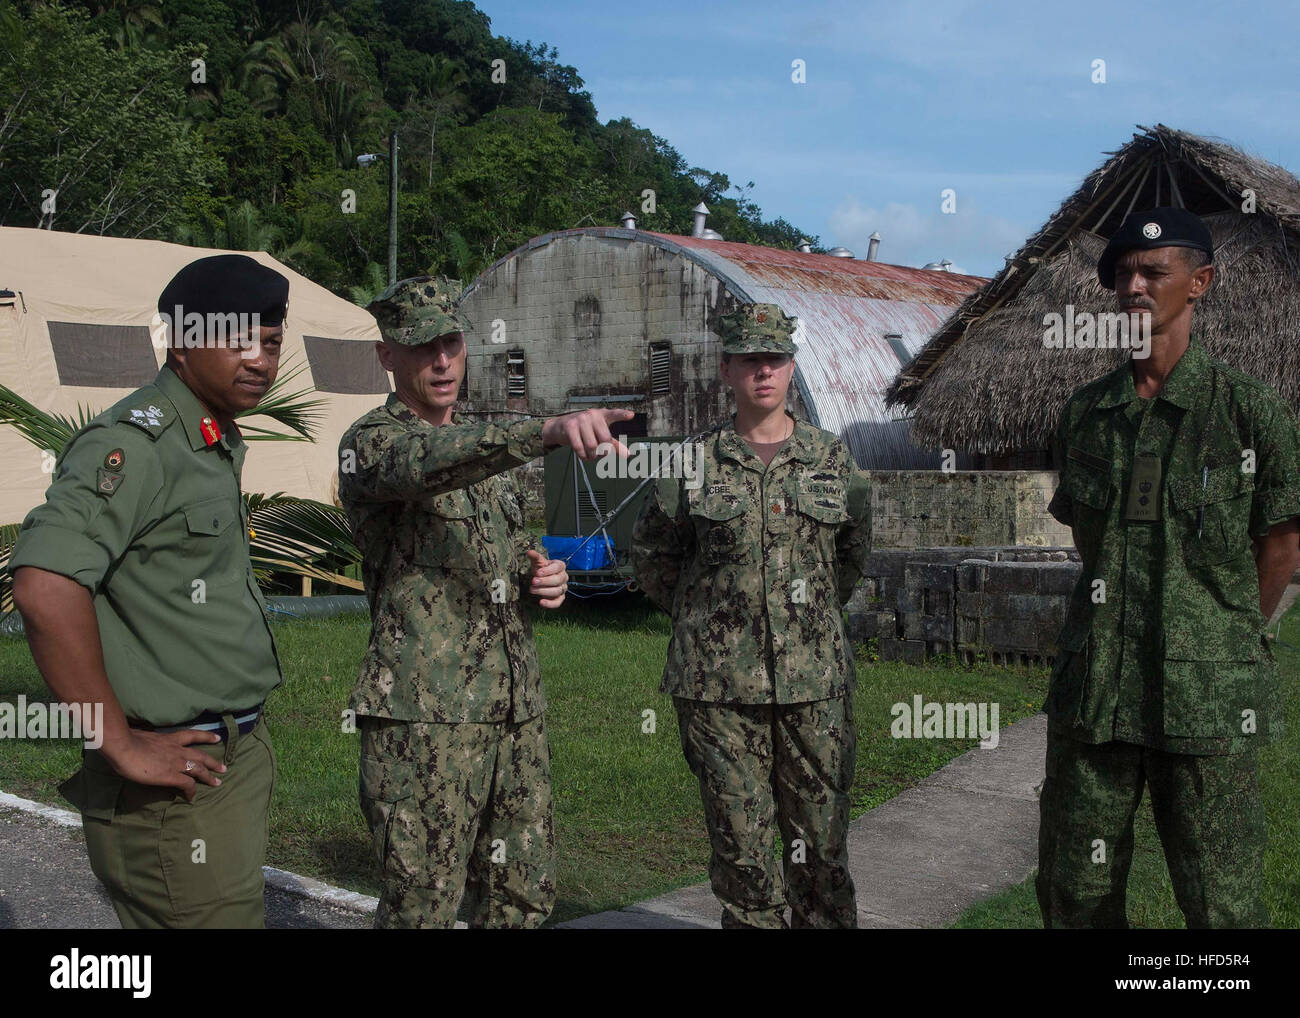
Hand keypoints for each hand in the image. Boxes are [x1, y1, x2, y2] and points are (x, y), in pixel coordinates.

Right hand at [99, 728, 226, 801]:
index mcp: (170, 738)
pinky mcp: (171, 775)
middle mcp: (177, 749)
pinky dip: (191, 791)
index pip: (192, 735)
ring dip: (209, 776)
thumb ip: (148, 741)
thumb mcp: (143, 736)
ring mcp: (176, 762)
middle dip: (213, 762)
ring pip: (199, 769)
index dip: (206, 736)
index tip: (217, 738)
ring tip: (218, 782)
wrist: (125, 747)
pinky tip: (192, 798)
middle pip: (201, 755)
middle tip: (224, 767)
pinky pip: (187, 784)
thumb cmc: (127, 740)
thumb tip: (141, 743)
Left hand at [526, 548, 567, 608]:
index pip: (557, 568)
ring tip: (532, 590)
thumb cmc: (540, 569)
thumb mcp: (537, 562)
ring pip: (557, 591)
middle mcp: (564, 577)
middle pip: (557, 580)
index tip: (537, 573)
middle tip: (533, 582)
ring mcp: (563, 588)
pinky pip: (558, 602)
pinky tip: (541, 602)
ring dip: (544, 591)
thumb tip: (529, 552)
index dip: (548, 571)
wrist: (540, 579)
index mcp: (560, 566)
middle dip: (544, 581)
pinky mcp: (560, 598)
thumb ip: (535, 557)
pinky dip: (550, 604)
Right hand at [541, 408, 634, 460]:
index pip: (614, 414)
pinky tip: (583, 455)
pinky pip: (579, 447)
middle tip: (600, 454)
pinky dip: (583, 456)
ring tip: (591, 455)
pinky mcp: (570, 426)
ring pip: (592, 445)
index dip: (622, 415)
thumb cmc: (584, 430)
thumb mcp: (599, 434)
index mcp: (602, 415)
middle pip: (605, 439)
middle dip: (604, 451)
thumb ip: (614, 444)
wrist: (560, 427)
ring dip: (592, 456)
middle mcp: (592, 415)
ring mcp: (580, 419)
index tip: (631, 415)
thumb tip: (628, 455)